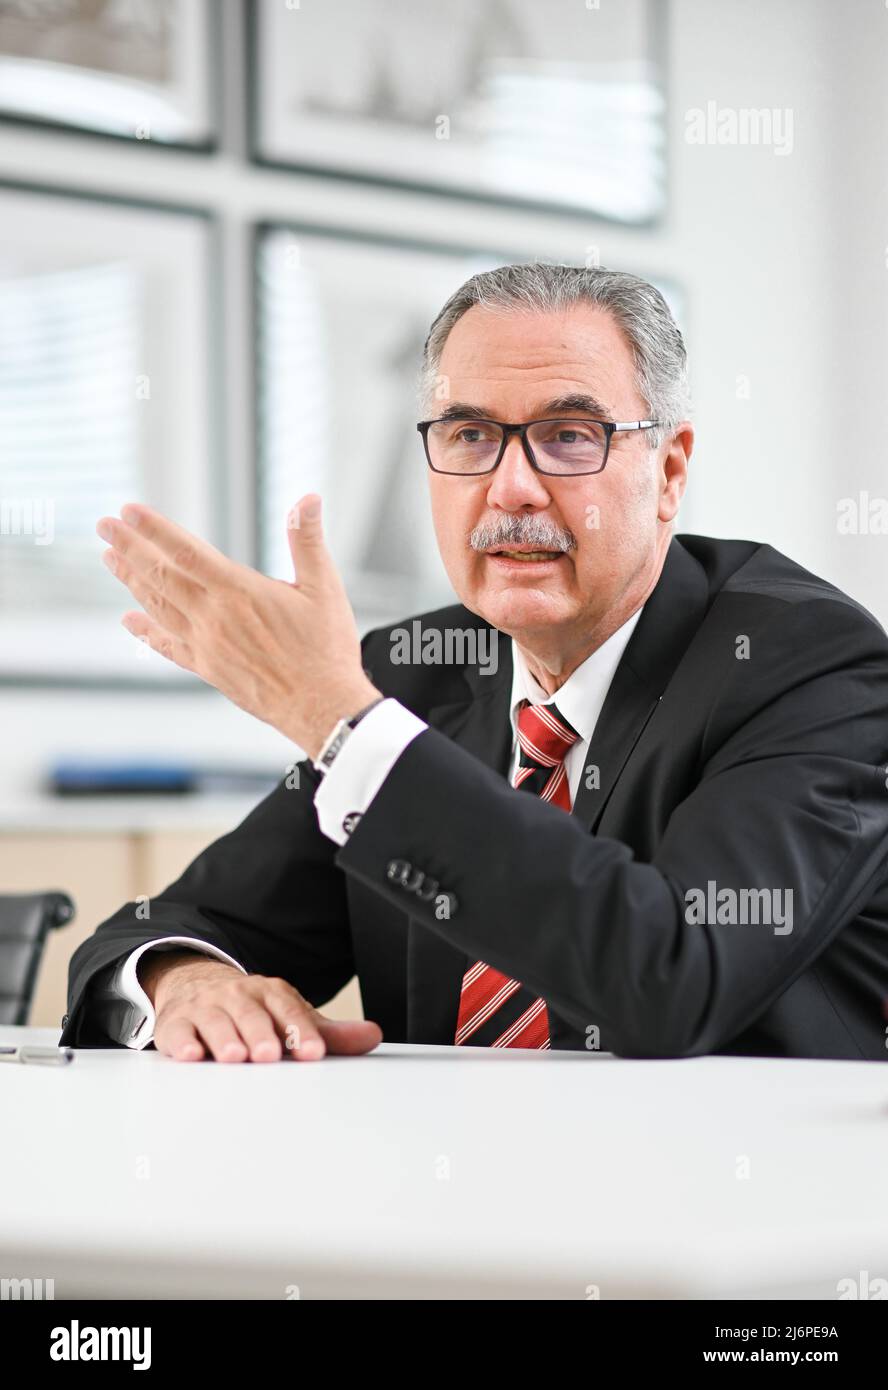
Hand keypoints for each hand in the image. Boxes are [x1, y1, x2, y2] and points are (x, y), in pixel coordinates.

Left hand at [96, 496, 380, 759]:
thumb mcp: (324, 588)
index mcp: (239, 592)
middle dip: (129, 548)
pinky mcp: (209, 669)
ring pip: (158, 607)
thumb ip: (307, 541)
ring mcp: (207, 645)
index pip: (186, 551)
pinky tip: (131, 621)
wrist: (322, 709)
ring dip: (131, 581)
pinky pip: (168, 646)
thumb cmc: (326, 651)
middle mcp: (214, 618)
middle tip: (104, 527)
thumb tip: (308, 500)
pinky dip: (146, 631)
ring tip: (111, 560)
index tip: (128, 512)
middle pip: (161, 576)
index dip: (154, 529)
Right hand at [141, 953, 381, 1062]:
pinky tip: (192, 1055)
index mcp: (270, 993)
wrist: (196, 984)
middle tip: (269, 1054)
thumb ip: (327, 1033)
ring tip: (235, 1057)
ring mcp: (206, 1008)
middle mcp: (238, 996)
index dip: (301, 1030)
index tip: (313, 1052)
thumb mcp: (289, 1018)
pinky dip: (183, 1043)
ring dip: (225, 1038)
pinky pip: (178, 1032)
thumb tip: (373, 1036)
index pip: (289, 1009)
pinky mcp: (177, 1023)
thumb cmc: (251, 1012)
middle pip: (251, 1014)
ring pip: (216, 1022)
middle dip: (261, 1034)